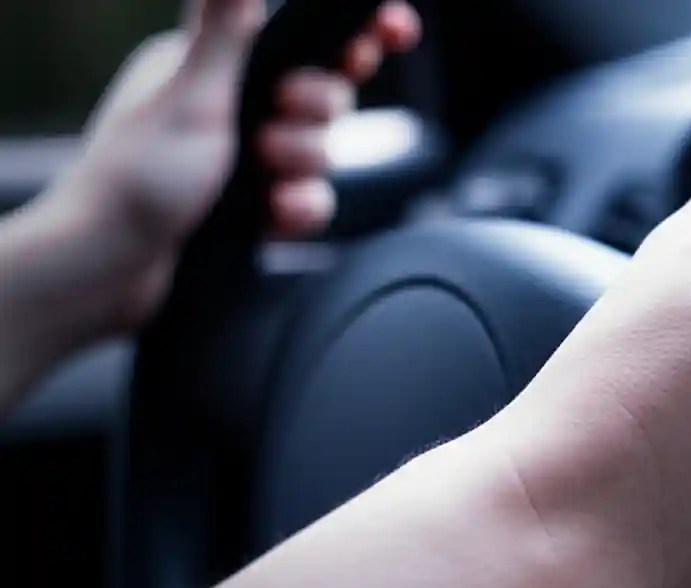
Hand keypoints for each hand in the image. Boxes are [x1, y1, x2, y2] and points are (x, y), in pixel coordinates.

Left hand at [39, 0, 419, 334]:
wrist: (112, 272)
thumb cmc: (136, 179)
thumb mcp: (192, 96)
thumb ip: (225, 30)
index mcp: (217, 64)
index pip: (302, 32)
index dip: (355, 33)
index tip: (394, 31)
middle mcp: (235, 105)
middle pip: (327, 92)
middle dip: (318, 115)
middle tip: (277, 125)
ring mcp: (247, 158)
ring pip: (321, 150)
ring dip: (304, 167)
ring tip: (266, 181)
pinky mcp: (255, 206)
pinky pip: (310, 199)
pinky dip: (299, 210)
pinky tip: (273, 218)